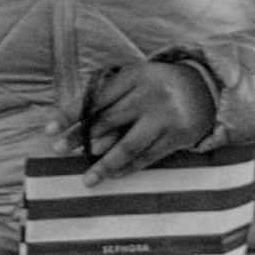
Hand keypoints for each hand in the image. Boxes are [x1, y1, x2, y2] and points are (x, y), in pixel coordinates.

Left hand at [63, 43, 218, 171]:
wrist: (204, 89)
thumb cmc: (156, 86)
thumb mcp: (135, 80)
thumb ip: (111, 98)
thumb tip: (82, 133)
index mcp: (135, 75)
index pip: (96, 97)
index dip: (71, 114)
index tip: (50, 130)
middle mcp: (150, 94)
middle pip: (108, 120)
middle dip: (81, 138)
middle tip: (59, 151)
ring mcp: (165, 116)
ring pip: (129, 144)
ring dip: (105, 164)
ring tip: (88, 179)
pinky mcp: (178, 135)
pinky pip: (148, 156)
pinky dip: (129, 168)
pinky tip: (114, 175)